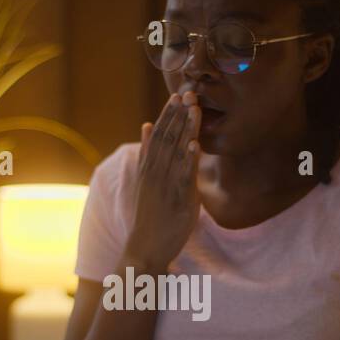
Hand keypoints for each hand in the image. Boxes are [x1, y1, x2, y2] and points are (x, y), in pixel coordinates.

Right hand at [123, 91, 201, 272]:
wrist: (144, 247)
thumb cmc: (149, 214)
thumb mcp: (145, 179)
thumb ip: (147, 152)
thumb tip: (146, 124)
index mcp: (149, 166)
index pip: (158, 134)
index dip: (169, 114)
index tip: (178, 95)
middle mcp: (155, 173)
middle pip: (167, 139)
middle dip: (179, 115)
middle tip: (190, 92)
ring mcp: (166, 187)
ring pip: (176, 153)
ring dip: (186, 130)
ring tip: (195, 108)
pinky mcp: (178, 201)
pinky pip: (183, 178)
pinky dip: (188, 160)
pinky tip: (194, 144)